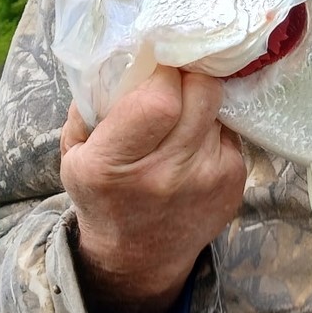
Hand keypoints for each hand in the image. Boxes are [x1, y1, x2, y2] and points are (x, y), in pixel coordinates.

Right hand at [59, 64, 245, 312]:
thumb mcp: (77, 152)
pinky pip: (230, 131)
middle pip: (202, 93)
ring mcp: (207, 181)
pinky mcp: (234, 183)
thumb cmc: (103, 195)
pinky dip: (213, 126)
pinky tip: (194, 141)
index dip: (163, 71)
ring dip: (200, 101)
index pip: (160, 98)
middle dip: (189, 74)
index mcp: (114, 165)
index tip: (156, 63)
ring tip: (180, 113)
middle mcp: (165, 175)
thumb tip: (123, 53)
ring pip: (218, 108)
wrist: (137, 259)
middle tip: (175, 74)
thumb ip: (92, 103)